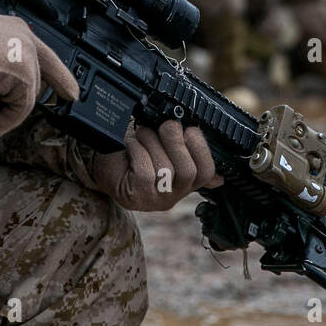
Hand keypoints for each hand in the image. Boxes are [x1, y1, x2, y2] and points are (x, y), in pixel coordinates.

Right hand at [0, 11, 78, 137]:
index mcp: (10, 28)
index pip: (42, 53)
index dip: (58, 75)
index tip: (71, 93)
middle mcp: (22, 37)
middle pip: (37, 77)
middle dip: (24, 103)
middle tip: (1, 124)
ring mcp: (25, 54)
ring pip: (27, 94)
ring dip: (6, 116)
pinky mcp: (23, 73)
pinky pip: (21, 107)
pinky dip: (5, 121)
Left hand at [92, 120, 222, 211]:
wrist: (105, 164)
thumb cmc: (137, 154)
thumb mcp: (165, 155)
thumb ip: (191, 161)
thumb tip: (220, 177)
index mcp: (185, 184)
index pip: (206, 172)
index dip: (202, 149)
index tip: (190, 130)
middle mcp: (172, 196)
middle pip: (188, 171)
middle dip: (177, 142)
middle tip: (166, 125)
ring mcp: (154, 199)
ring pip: (164, 169)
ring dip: (152, 141)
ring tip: (143, 133)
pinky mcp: (135, 196)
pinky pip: (144, 170)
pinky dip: (138, 150)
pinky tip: (131, 144)